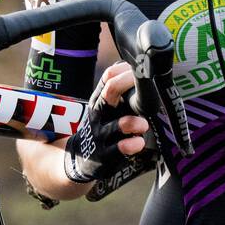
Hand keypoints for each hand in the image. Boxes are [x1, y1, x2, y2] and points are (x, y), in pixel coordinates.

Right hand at [62, 62, 151, 183]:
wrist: (80, 158)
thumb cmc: (101, 126)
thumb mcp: (103, 107)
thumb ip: (116, 89)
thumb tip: (129, 66)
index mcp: (100, 99)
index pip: (109, 77)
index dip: (127, 70)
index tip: (143, 69)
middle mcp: (99, 113)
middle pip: (110, 91)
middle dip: (127, 85)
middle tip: (144, 86)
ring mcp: (102, 133)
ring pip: (119, 123)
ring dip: (133, 122)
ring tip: (143, 125)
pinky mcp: (106, 154)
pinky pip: (120, 148)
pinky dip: (132, 144)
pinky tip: (139, 143)